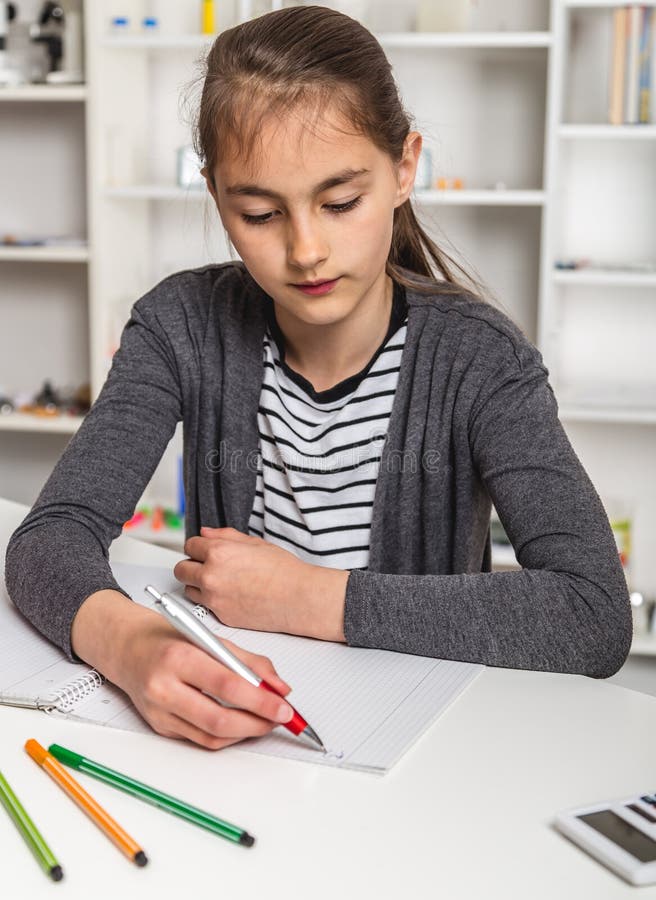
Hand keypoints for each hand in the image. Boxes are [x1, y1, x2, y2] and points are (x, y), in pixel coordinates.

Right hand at [72, 592, 294, 749]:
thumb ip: (249, 662)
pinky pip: (200, 739)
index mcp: (178, 657)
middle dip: (257, 723)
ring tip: (265, 721)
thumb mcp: (211, 638)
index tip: (284, 706)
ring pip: (211, 737)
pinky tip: (241, 724)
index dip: (260, 700)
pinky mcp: (159, 727)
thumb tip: (280, 687)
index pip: (227, 685)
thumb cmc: (167, 639)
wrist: (126, 648)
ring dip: (245, 733)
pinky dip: (227, 735)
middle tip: (280, 719)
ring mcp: (159, 712)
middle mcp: (164, 687)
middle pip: (219, 719)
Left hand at [174, 526, 347, 640]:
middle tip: (206, 567)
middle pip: (181, 569)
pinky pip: (205, 606)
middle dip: (192, 566)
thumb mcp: (254, 543)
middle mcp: (211, 576)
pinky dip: (212, 601)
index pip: (190, 546)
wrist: (297, 598)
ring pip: (188, 590)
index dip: (199, 547)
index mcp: (218, 552)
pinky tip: (231, 595)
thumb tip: (206, 533)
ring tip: (220, 582)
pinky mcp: (220, 616)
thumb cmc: (282, 570)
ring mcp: (214, 598)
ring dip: (198, 585)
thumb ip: (225, 536)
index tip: (205, 551)